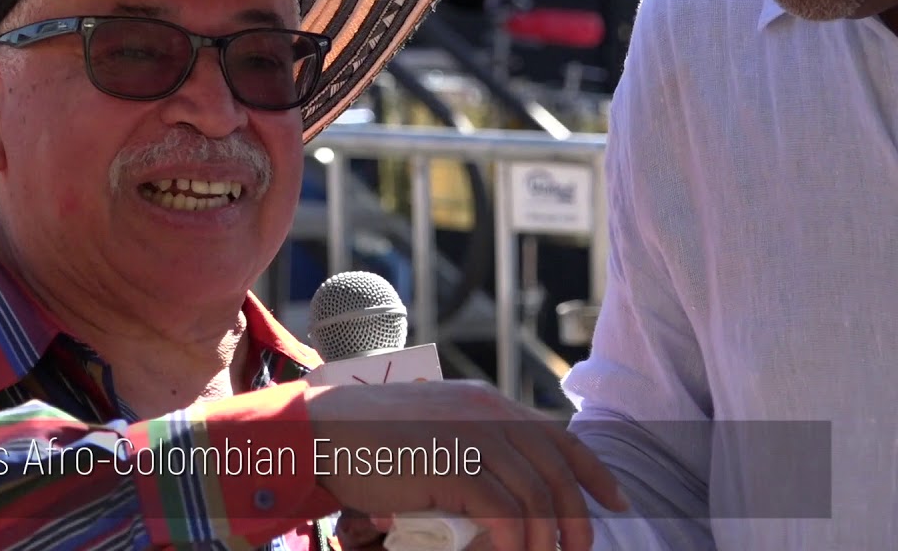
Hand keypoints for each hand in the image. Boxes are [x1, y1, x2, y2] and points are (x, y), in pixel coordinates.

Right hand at [305, 380, 627, 550]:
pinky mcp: (452, 465)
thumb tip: (503, 487)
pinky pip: (503, 513)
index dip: (594, 471)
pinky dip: (515, 542)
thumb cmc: (369, 440)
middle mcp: (487, 413)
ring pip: (535, 496)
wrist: (323, 432)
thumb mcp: (433, 428)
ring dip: (546, 539)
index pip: (558, 434)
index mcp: (486, 403)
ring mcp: (470, 436)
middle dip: (578, 518)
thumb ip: (470, 444)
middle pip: (556, 470)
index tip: (616, 502)